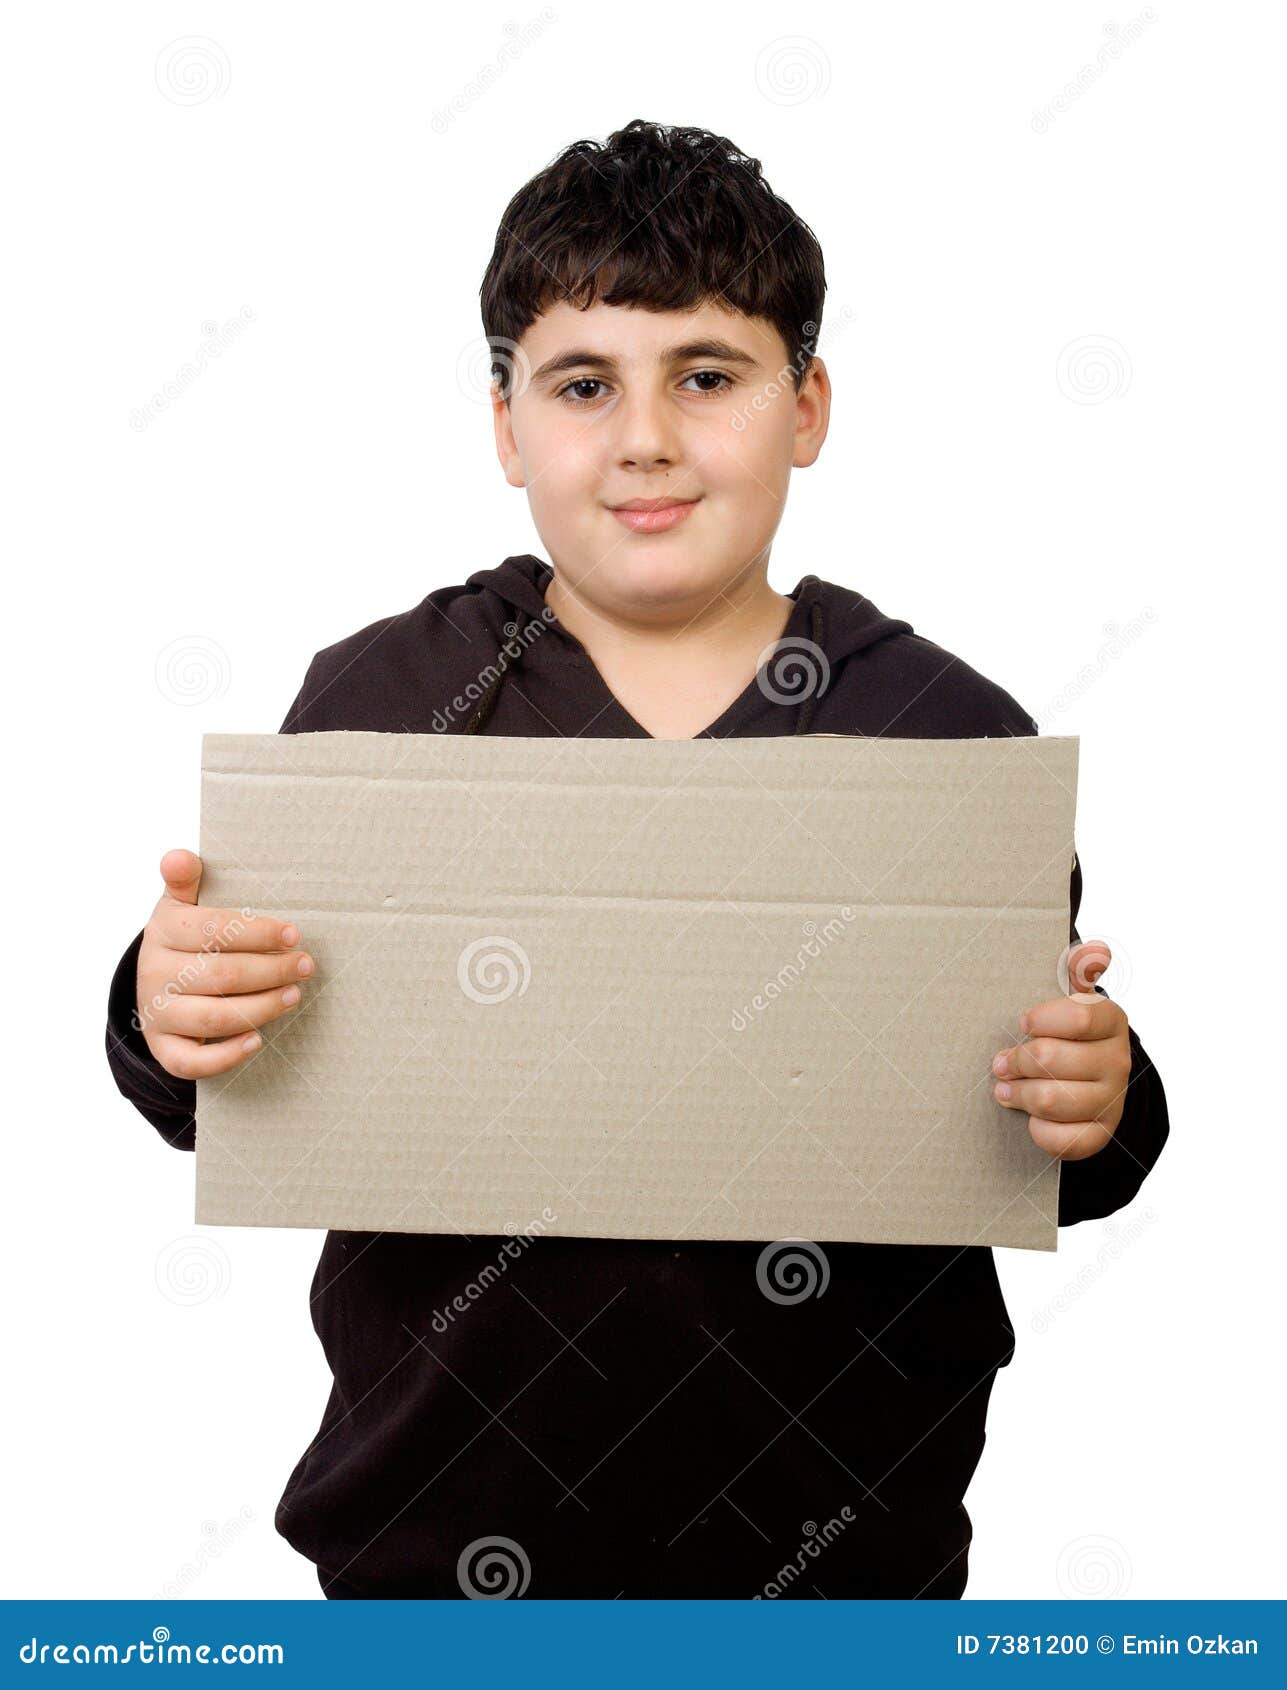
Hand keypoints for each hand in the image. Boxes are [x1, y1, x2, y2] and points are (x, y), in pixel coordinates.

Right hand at [134, 848, 312, 1079]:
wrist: (152, 989)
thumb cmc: (183, 943)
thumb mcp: (180, 907)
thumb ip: (184, 880)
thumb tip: (179, 856)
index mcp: (163, 932)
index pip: (212, 931)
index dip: (256, 932)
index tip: (293, 933)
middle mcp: (155, 974)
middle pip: (220, 975)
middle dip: (270, 970)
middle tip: (305, 965)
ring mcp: (158, 1014)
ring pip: (212, 1017)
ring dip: (260, 1008)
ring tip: (294, 995)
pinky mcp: (164, 1049)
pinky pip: (191, 1062)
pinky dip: (225, 1056)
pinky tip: (256, 1041)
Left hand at [991, 941, 1132, 1160]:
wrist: (1088, 1080)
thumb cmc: (1064, 1033)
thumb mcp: (1069, 997)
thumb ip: (1077, 969)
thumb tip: (1095, 949)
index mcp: (1111, 1021)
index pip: (1080, 1018)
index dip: (1041, 1021)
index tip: (1021, 1022)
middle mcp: (1117, 1061)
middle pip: (1053, 1060)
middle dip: (1017, 1061)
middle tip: (999, 1063)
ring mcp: (1112, 1100)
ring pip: (1052, 1100)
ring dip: (1019, 1095)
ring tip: (1004, 1089)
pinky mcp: (1101, 1134)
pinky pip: (1065, 1140)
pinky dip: (1039, 1131)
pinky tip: (1030, 1119)